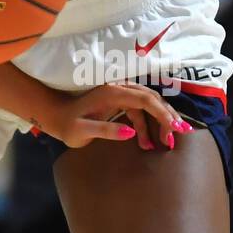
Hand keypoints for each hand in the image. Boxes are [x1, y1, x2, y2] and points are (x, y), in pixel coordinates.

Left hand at [36, 82, 193, 149]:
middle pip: (151, 99)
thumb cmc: (66, 125)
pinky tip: (147, 142)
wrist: (54, 116)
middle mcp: (118, 90)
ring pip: (147, 105)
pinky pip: (139, 111)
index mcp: (111, 94)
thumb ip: (106, 131)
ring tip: (166, 143)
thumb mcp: (82, 131)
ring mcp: (118, 94)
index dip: (163, 113)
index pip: (145, 100)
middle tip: (178, 136)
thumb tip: (131, 133)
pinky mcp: (118, 102)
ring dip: (159, 122)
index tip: (176, 128)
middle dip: (166, 117)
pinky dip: (146, 125)